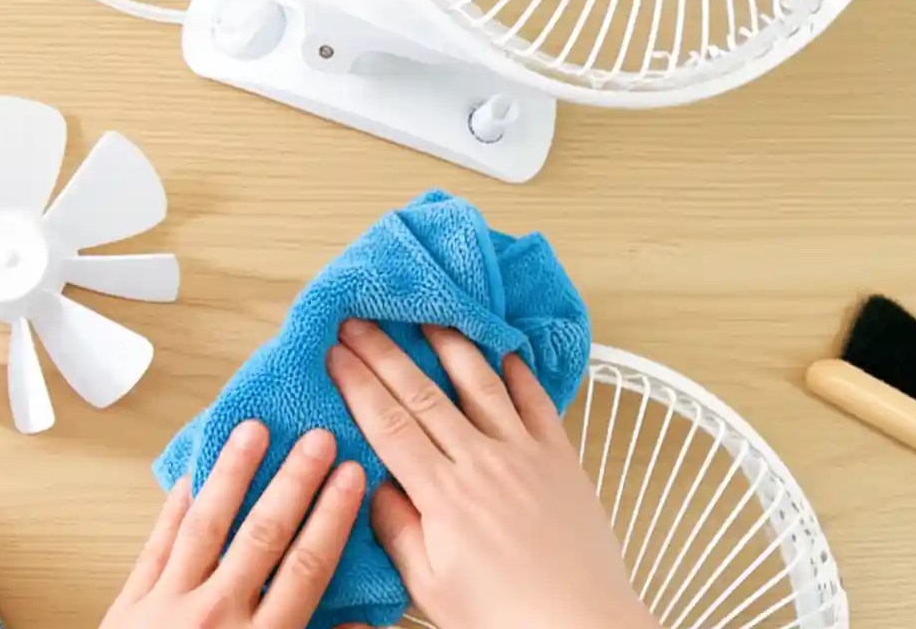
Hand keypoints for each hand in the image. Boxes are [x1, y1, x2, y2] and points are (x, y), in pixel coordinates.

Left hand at [99, 421, 366, 628]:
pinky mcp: (128, 605)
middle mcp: (217, 618)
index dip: (332, 517)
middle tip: (315, 436)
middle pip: (263, 536)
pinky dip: (173, 508)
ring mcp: (168, 606)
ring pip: (206, 527)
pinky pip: (155, 546)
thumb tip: (362, 627)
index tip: (351, 475)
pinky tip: (192, 474)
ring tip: (251, 429)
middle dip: (292, 482)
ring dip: (232, 474)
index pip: (306, 568)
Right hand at [328, 320, 659, 628]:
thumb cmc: (502, 616)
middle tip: (359, 321)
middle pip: (422, 394)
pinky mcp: (561, 458)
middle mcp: (482, 462)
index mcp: (443, 496)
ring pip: (481, 385)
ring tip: (428, 317)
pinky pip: (536, 402)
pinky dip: (518, 373)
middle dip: (385, 353)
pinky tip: (504, 352)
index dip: (358, 384)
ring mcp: (524, 455)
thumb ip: (397, 529)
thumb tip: (374, 483)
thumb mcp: (430, 585)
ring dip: (449, 346)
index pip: (388, 425)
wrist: (580, 625)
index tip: (335, 353)